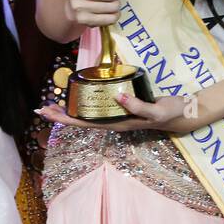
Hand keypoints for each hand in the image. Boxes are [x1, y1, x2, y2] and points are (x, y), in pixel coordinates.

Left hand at [36, 93, 194, 132]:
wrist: (181, 113)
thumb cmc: (169, 112)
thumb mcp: (157, 110)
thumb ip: (139, 106)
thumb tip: (117, 98)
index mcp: (117, 125)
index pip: (86, 123)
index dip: (66, 118)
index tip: (49, 114)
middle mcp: (113, 122)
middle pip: (81, 120)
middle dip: (60, 115)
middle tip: (41, 109)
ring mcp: (115, 116)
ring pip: (86, 115)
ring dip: (69, 110)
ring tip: (51, 104)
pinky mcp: (119, 108)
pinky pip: (96, 107)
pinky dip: (82, 103)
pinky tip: (75, 98)